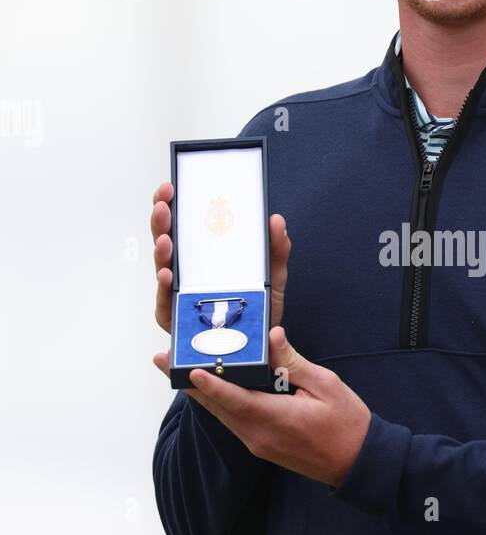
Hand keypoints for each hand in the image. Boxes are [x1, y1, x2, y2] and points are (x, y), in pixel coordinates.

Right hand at [151, 181, 291, 332]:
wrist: (260, 347)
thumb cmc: (258, 308)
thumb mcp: (273, 275)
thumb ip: (276, 249)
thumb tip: (276, 220)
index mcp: (201, 257)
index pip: (180, 226)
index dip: (170, 205)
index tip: (170, 187)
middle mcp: (185, 274)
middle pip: (164, 243)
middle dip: (160, 223)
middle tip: (163, 208)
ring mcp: (178, 296)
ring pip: (162, 271)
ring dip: (161, 254)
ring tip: (165, 240)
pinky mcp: (178, 321)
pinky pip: (167, 304)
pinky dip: (165, 290)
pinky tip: (169, 277)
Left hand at [153, 327, 370, 487]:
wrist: (357, 464)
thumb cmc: (347, 424)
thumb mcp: (326, 385)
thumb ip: (294, 361)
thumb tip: (272, 336)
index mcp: (278, 419)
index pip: (236, 399)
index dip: (210, 384)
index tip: (189, 369)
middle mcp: (260, 436)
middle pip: (217, 408)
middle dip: (189, 384)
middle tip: (163, 361)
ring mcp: (258, 444)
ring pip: (222, 415)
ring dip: (201, 393)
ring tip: (178, 371)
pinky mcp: (261, 445)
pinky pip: (233, 421)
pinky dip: (220, 403)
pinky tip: (211, 388)